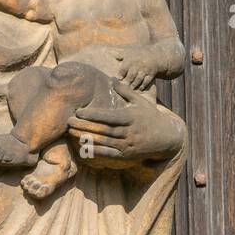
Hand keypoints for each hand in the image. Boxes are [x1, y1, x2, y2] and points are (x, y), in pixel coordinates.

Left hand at [68, 83, 185, 167]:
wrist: (166, 138)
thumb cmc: (150, 116)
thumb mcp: (141, 101)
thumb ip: (125, 91)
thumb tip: (112, 79)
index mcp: (131, 117)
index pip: (108, 116)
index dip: (92, 114)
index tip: (78, 111)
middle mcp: (128, 132)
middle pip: (103, 129)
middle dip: (84, 126)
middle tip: (68, 122)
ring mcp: (127, 145)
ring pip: (103, 142)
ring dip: (86, 138)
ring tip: (71, 133)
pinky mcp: (126, 155)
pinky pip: (108, 154)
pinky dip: (95, 151)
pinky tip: (83, 147)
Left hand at [114, 46, 159, 90]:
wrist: (156, 54)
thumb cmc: (140, 52)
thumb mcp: (130, 51)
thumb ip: (122, 55)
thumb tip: (114, 57)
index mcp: (131, 60)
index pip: (123, 69)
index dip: (120, 75)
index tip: (119, 79)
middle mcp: (137, 65)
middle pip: (131, 75)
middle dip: (127, 82)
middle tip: (124, 87)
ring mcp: (145, 70)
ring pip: (138, 79)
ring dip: (134, 85)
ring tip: (131, 88)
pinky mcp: (151, 73)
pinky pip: (147, 81)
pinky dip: (143, 85)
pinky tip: (140, 89)